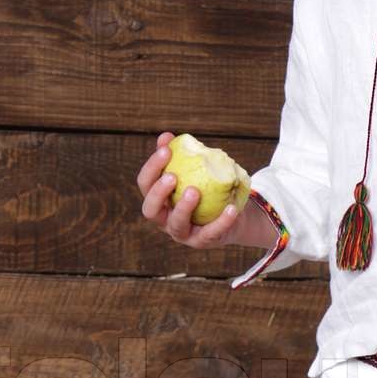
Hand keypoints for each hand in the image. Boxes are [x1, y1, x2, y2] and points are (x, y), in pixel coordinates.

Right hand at [136, 132, 245, 248]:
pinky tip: (231, 207)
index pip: (145, 184)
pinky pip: (211, 233)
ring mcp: (181, 234)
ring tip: (194, 191)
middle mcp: (164, 220)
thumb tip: (167, 135)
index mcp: (157, 200)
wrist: (230, 214)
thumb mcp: (193, 172)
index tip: (166, 150)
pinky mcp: (202, 242)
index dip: (152, 168)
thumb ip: (179, 156)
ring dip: (183, 208)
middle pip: (151, 210)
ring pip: (176, 224)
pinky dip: (221, 221)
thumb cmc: (206, 188)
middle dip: (159, 193)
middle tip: (172, 176)